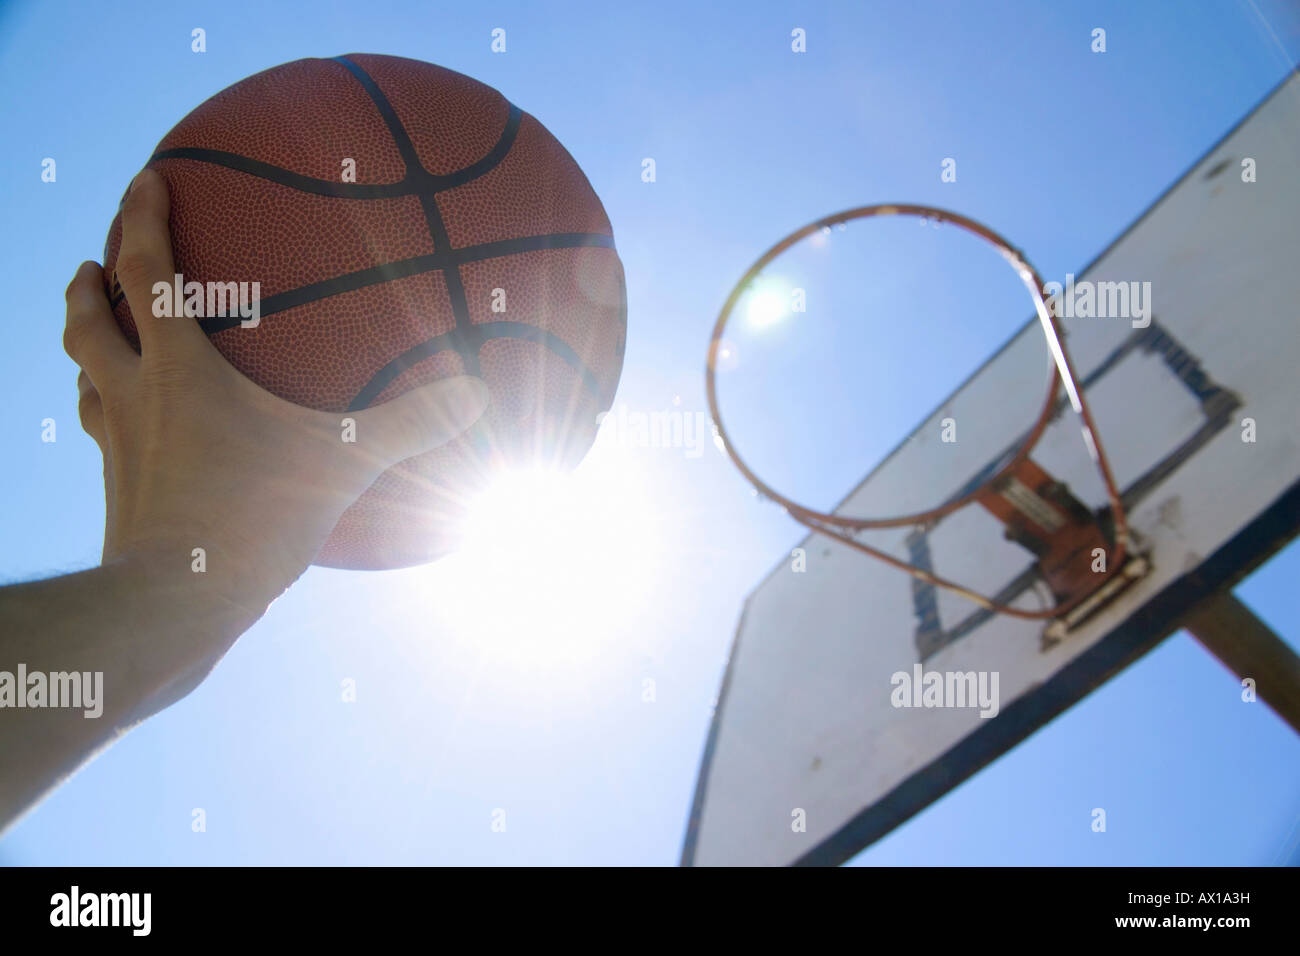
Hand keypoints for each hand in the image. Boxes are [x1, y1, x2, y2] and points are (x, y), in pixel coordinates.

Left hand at [64, 168, 488, 620]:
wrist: (173, 603)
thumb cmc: (249, 521)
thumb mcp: (339, 464)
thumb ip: (409, 423)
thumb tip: (478, 391)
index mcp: (177, 371)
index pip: (146, 272)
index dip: (140, 216)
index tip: (145, 179)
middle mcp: (134, 400)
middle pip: (87, 323)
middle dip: (86, 284)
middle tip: (90, 260)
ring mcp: (120, 450)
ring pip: (87, 381)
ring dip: (88, 349)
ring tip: (103, 337)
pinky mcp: (121, 497)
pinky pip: (112, 442)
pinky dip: (118, 421)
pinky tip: (147, 439)